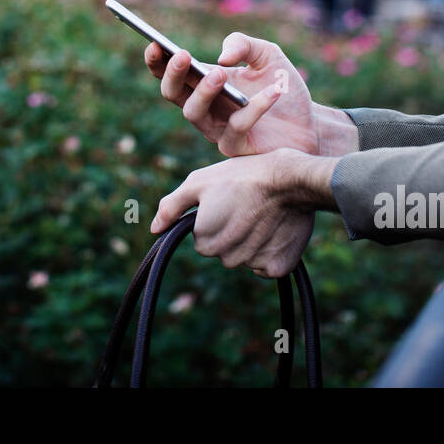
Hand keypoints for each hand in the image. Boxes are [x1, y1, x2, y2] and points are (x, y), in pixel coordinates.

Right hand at [145, 32, 358, 157]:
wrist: (310, 121)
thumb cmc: (281, 86)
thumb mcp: (267, 54)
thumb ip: (243, 44)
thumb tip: (221, 57)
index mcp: (203, 83)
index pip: (169, 73)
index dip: (157, 61)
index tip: (155, 44)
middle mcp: (204, 107)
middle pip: (172, 94)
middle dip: (173, 74)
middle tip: (183, 56)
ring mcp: (217, 130)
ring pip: (194, 114)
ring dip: (204, 92)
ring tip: (220, 73)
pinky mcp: (237, 147)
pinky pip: (238, 127)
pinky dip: (255, 107)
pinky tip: (275, 90)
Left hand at [149, 147, 336, 277]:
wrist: (290, 178)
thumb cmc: (241, 176)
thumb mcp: (200, 182)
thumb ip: (172, 206)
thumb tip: (153, 229)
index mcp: (204, 239)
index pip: (202, 239)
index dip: (213, 219)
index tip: (227, 203)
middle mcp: (227, 258)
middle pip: (223, 251)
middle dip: (231, 233)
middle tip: (245, 208)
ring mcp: (253, 264)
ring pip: (245, 258)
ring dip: (250, 242)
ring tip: (262, 215)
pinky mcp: (278, 267)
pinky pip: (267, 266)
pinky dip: (271, 251)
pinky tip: (275, 230)